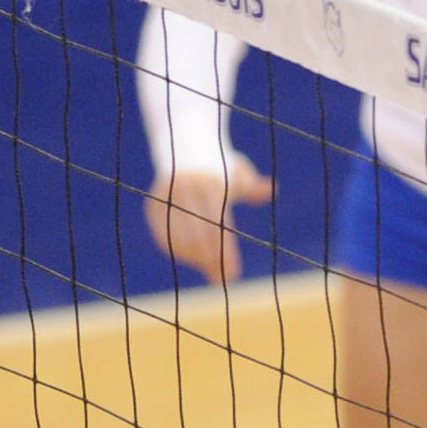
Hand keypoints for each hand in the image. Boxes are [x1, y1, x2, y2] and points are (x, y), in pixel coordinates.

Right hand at [144, 158, 272, 285]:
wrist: (185, 148)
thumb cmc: (220, 167)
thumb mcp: (239, 173)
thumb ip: (253, 187)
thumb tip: (273, 189)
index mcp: (210, 180)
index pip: (219, 224)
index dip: (226, 251)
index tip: (234, 274)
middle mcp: (186, 188)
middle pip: (201, 234)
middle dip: (213, 259)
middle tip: (224, 279)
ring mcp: (167, 197)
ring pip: (181, 237)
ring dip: (196, 258)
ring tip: (212, 270)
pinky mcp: (153, 205)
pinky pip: (164, 235)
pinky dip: (178, 250)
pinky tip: (193, 260)